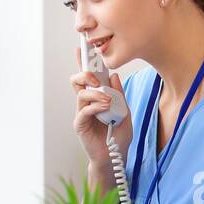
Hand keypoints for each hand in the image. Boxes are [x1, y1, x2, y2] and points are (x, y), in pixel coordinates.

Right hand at [71, 44, 131, 165]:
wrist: (115, 157)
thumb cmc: (118, 136)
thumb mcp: (125, 112)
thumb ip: (120, 96)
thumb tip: (116, 76)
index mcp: (97, 97)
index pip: (89, 76)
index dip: (84, 61)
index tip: (82, 47)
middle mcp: (87, 102)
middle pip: (78, 80)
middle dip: (86, 73)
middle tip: (98, 79)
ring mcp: (82, 112)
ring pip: (80, 92)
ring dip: (95, 93)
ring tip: (107, 100)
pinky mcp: (80, 124)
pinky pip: (84, 110)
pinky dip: (95, 107)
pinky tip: (105, 109)